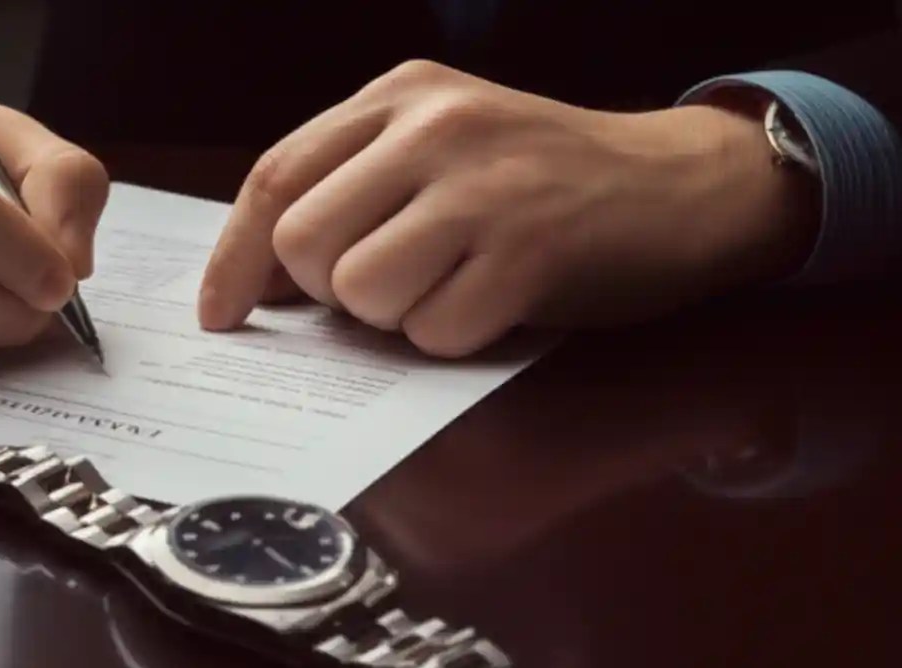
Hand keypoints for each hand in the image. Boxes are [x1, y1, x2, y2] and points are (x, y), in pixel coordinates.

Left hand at [198, 60, 817, 356]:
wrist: (678, 184)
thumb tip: (260, 278)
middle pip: (304, 243)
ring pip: (361, 293)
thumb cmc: (545, 178)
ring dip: (395, 316)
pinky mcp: (529, 253)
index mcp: (401, 95)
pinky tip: (497, 302)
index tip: (222, 312)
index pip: (275, 176)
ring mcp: (484, 188)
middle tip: (392, 282)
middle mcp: (436, 128)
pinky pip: (435, 332)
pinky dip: (454, 337)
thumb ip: (351, 188)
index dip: (235, 257)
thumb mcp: (443, 148)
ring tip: (452, 286)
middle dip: (330, 291)